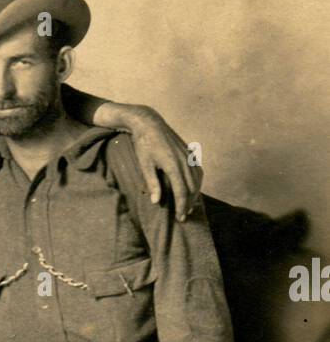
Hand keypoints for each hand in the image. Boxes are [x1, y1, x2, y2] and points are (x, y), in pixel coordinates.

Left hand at [126, 106, 202, 221]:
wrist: (149, 123)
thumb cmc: (143, 144)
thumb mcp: (145, 165)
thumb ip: (152, 183)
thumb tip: (156, 202)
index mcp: (173, 165)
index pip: (182, 191)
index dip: (182, 206)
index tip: (180, 218)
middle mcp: (185, 160)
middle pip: (192, 188)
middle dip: (189, 203)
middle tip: (183, 216)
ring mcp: (188, 155)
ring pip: (198, 180)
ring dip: (195, 194)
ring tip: (189, 206)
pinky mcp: (189, 152)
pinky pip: (198, 170)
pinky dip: (197, 182)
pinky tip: (192, 189)